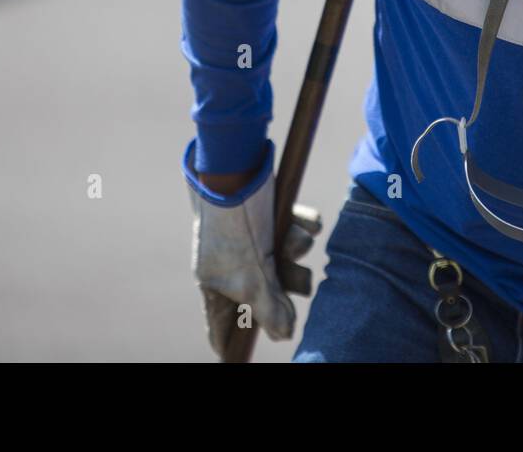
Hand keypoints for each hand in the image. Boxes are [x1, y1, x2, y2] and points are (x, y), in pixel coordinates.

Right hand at [186, 149, 321, 356]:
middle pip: (268, 293)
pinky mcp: (272, 214)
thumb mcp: (251, 275)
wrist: (234, 167)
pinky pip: (297, 230)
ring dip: (298, 252)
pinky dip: (305, 226)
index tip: (245, 355)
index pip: (222, 325)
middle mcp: (235, 263)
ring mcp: (255, 239)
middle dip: (287, 286)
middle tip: (296, 280)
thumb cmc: (232, 226)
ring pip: (287, 260)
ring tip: (296, 241)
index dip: (235, 341)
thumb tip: (285, 336)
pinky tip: (305, 222)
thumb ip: (269, 308)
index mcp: (217, 284)